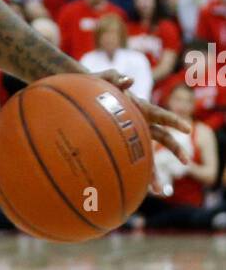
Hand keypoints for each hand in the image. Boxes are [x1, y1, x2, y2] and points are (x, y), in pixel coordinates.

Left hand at [98, 69, 191, 192]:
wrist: (83, 96)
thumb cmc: (97, 85)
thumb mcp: (105, 79)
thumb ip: (116, 78)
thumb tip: (128, 80)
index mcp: (141, 108)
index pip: (161, 115)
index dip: (174, 121)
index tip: (187, 129)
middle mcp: (141, 123)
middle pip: (162, 139)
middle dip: (175, 150)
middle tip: (186, 162)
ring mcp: (132, 135)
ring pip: (147, 155)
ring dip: (152, 173)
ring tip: (157, 191)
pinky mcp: (120, 144)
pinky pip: (128, 159)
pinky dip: (131, 173)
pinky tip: (130, 189)